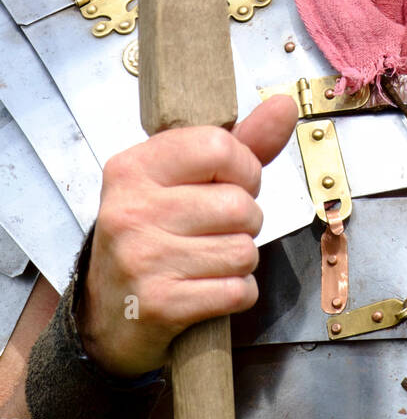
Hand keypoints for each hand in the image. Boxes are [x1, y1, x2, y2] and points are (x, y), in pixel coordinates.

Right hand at [77, 95, 297, 376]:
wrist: (110, 312)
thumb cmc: (153, 234)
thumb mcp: (182, 179)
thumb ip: (238, 143)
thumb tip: (284, 105)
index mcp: (134, 167)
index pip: (218, 146)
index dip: (245, 168)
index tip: (234, 182)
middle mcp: (132, 210)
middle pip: (239, 204)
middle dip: (246, 221)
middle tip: (218, 229)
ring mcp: (143, 259)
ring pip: (244, 250)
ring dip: (242, 259)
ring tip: (212, 258)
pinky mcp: (161, 304)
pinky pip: (237, 291)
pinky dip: (237, 292)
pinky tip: (209, 287)